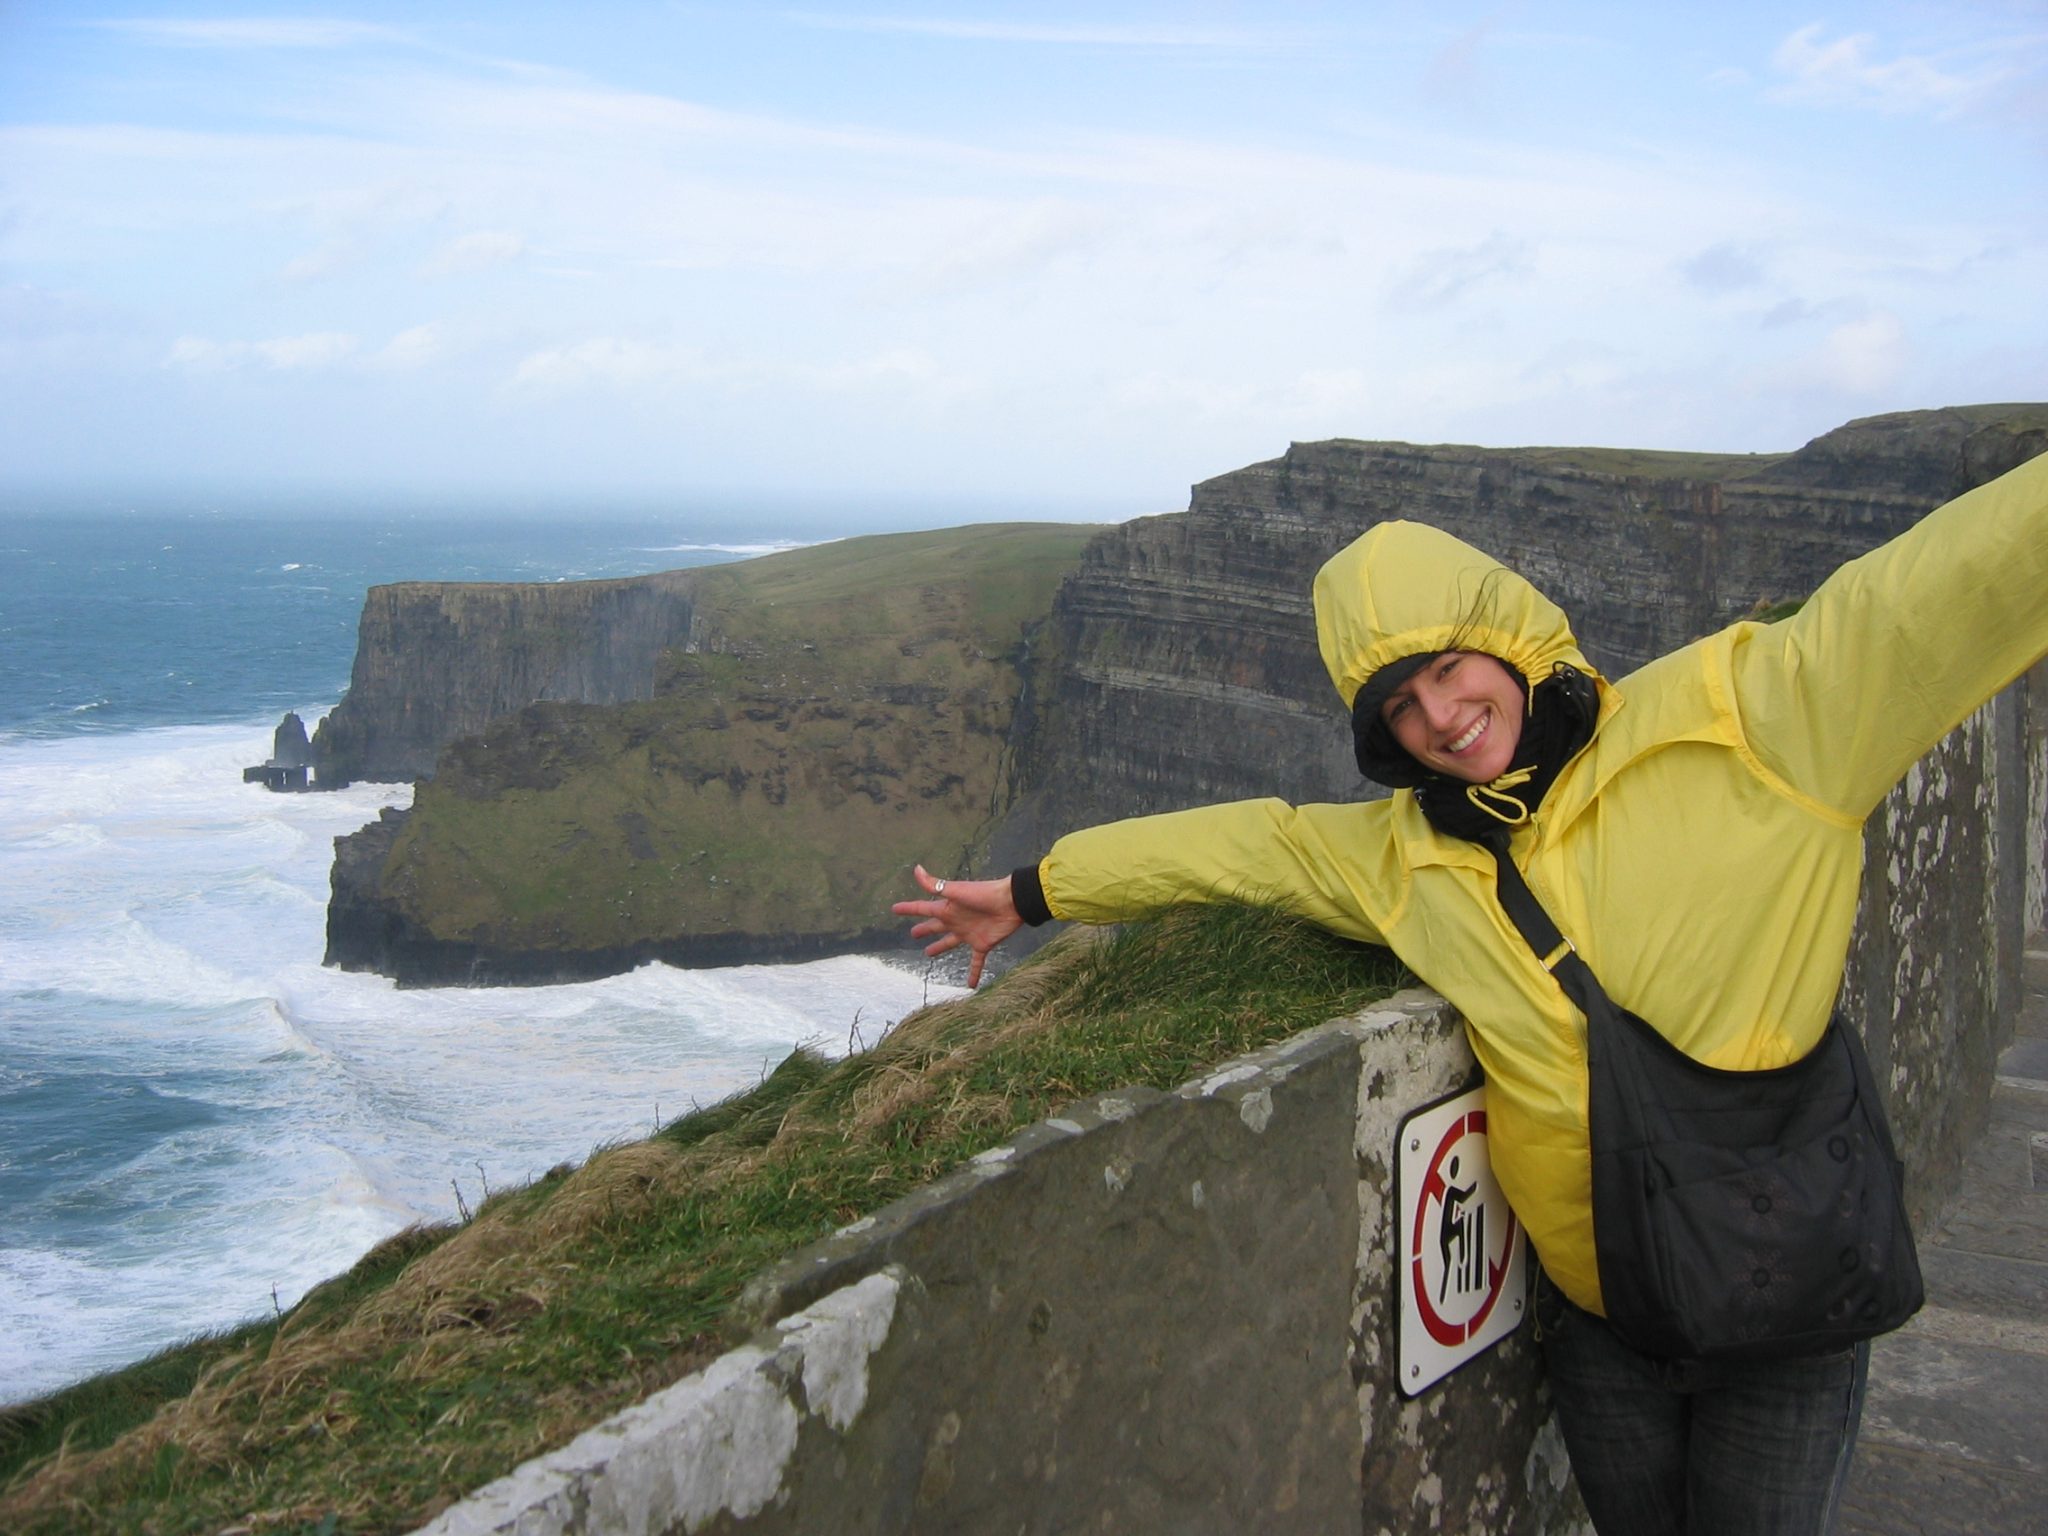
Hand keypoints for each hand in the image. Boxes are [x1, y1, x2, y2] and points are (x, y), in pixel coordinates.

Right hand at [891, 863, 1022, 987]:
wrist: (1011, 903)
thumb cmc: (983, 894)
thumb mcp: (956, 890)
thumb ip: (935, 884)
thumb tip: (916, 869)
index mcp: (947, 908)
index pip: (923, 909)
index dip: (909, 909)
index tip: (895, 909)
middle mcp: (955, 921)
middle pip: (935, 927)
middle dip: (924, 930)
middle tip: (912, 934)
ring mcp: (968, 934)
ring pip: (950, 943)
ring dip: (939, 948)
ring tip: (928, 954)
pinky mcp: (982, 945)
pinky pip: (976, 962)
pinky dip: (973, 973)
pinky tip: (971, 986)